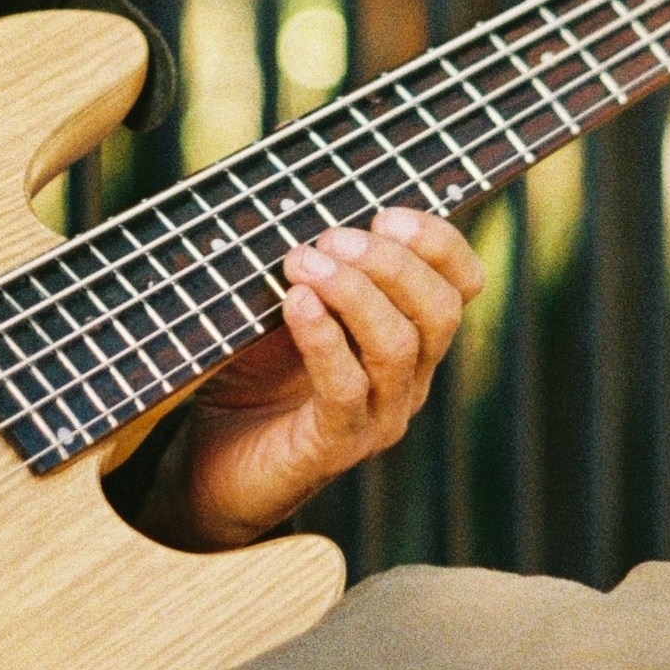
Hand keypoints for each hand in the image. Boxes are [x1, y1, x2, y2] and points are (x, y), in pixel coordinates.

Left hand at [132, 208, 488, 551]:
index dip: (438, 242)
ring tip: (302, 263)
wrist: (208, 467)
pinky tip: (295, 303)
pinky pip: (346, 390)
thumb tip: (305, 202)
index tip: (386, 212)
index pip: (462, 284)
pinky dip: (324, 338)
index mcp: (410, 337)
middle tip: (330, 238)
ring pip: (399, 347)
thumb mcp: (282, 303)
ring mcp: (377, 419)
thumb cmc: (248, 376)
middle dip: (390, 263)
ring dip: (354, 293)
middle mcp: (407, 380)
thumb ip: (309, 260)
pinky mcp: (335, 448)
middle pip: (440, 311)